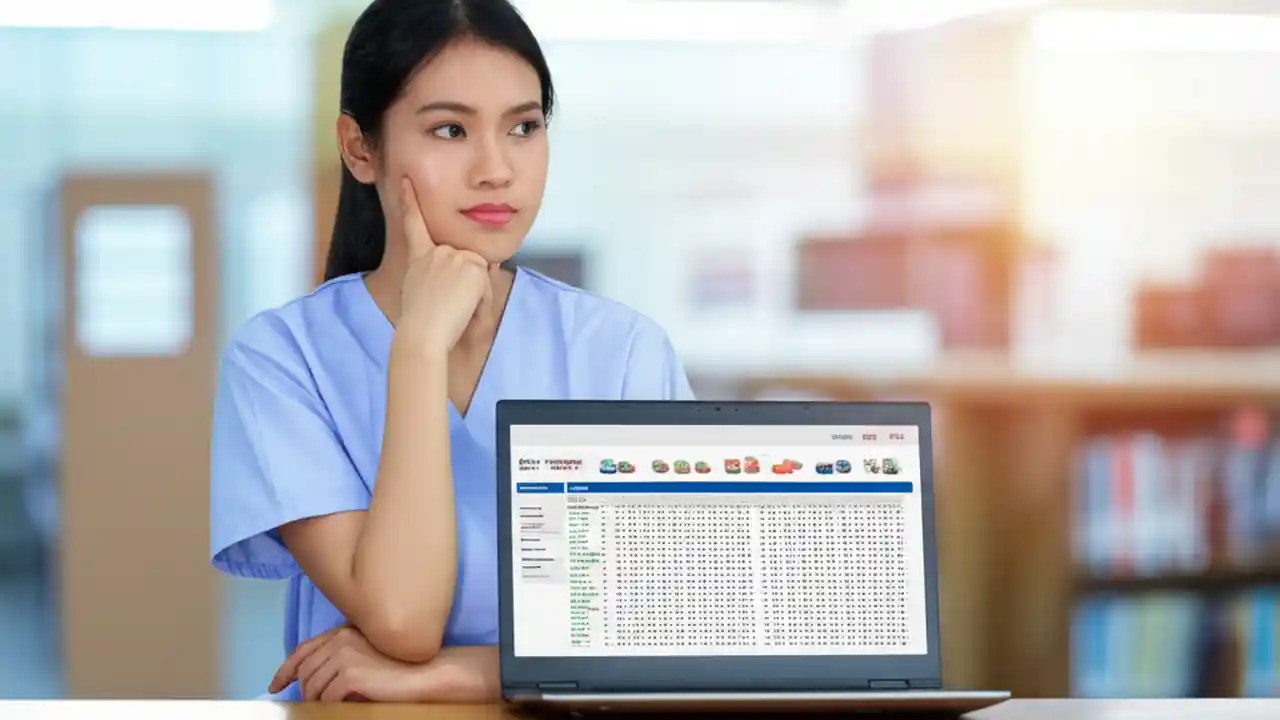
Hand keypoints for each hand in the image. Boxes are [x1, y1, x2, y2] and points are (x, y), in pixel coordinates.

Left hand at [270, 625, 500, 702]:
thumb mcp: (364, 657)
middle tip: (312, 706)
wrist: (425, 673)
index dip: (285, 669)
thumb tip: (311, 681)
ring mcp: (345, 655)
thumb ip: (340, 660)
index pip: (303, 650)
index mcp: (342, 632)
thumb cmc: (398, 668)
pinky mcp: (350, 673)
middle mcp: (340, 639)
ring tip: (332, 707)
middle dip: (304, 691)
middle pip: (305, 671)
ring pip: (312, 686)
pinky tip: (343, 707)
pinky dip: (331, 707)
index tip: (275, 685)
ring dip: (318, 701)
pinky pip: (327, 697)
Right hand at [397, 177, 494, 352]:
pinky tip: (462, 305)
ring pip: (477, 273)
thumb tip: (484, 267)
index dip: (410, 200)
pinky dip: (480, 298)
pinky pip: (485, 282)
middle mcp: (437, 251)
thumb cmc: (421, 322)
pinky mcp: (472, 264)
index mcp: (420, 257)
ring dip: (472, 293)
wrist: (423, 331)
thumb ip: (443, 276)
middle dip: (465, 284)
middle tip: (446, 305)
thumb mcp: (424, 292)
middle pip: (465, 261)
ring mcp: (455, 255)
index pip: (414, 223)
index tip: (406, 179)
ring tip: (452, 308)